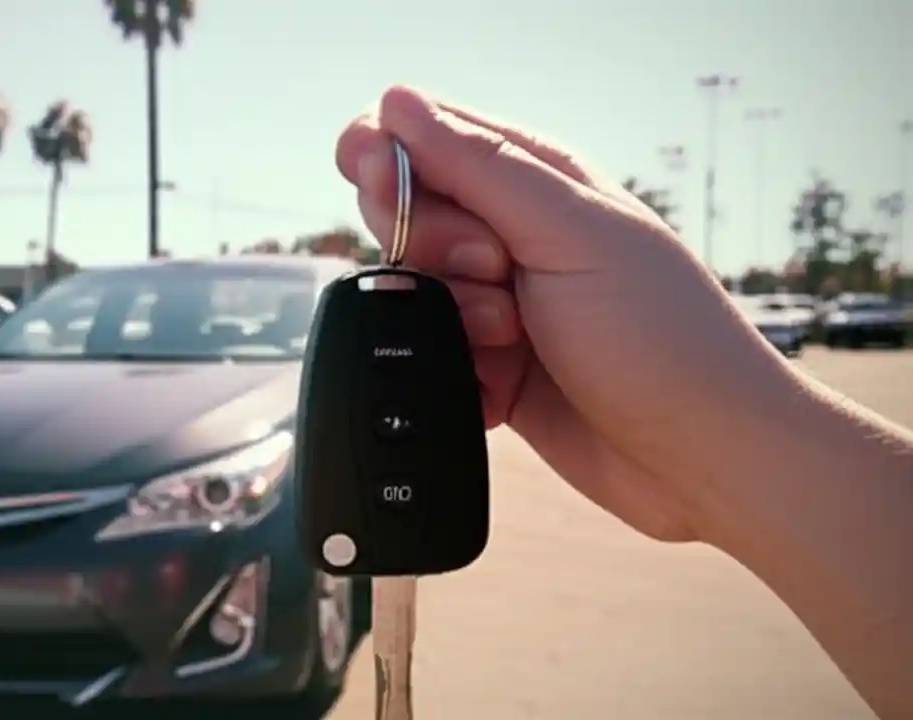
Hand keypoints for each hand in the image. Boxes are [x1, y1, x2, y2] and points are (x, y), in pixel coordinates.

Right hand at [335, 86, 794, 542]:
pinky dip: (450, 372)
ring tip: (514, 338)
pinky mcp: (489, 368)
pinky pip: (423, 357)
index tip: (382, 183)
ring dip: (448, 318)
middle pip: (403, 214)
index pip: (421, 137)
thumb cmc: (660, 336)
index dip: (386, 157)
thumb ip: (477, 167)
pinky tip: (503, 383)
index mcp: (535, 180)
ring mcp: (496, 304)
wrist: (699, 459)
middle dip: (428, 245)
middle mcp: (510, 236)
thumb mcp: (569, 232)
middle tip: (496, 272)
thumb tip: (396, 102)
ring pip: (409, 291)